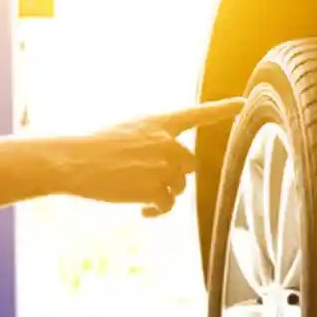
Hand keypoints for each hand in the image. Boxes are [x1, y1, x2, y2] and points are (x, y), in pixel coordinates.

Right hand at [57, 97, 244, 216]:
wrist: (74, 161)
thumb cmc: (92, 146)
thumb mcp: (126, 130)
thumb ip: (152, 139)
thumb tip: (167, 164)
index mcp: (158, 121)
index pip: (197, 114)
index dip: (222, 109)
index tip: (242, 103)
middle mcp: (166, 141)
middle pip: (189, 163)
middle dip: (174, 174)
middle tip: (149, 179)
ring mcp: (163, 165)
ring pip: (179, 185)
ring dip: (163, 192)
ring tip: (139, 194)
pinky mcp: (155, 188)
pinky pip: (167, 204)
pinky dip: (157, 211)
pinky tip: (143, 212)